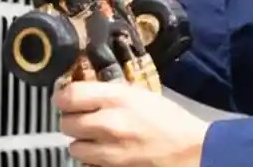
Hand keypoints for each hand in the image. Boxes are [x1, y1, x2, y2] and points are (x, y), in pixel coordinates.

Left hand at [56, 81, 207, 166]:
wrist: (190, 151)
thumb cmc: (170, 121)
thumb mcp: (141, 95)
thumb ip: (110, 93)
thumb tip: (84, 92)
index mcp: (117, 99)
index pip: (69, 95)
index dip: (62, 97)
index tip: (64, 98)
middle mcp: (108, 124)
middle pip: (66, 122)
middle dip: (72, 120)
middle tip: (83, 118)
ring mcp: (108, 151)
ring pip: (73, 147)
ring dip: (81, 142)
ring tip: (96, 138)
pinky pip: (87, 164)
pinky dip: (91, 159)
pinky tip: (104, 152)